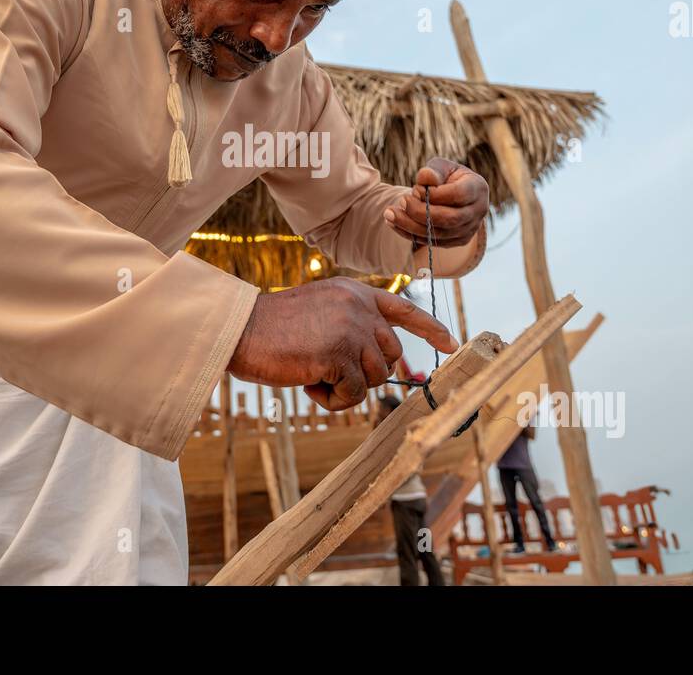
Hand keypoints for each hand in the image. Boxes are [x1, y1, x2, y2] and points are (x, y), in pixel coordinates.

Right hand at [228, 277, 459, 411]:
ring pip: (374, 377)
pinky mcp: (339, 354)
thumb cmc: (272, 328)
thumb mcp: (319, 311)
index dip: (430, 328)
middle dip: (366, 372)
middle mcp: (358, 307)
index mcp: (354, 293)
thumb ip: (349, 323)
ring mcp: (351, 329)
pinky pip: (354, 393)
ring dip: (346, 387)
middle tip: (330, 373)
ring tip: (314, 376)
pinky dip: (334, 399)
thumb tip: (378, 359)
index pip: (404, 308)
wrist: (240, 330)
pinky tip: (309, 384)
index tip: (451, 343)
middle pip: (391, 354)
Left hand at [383, 157, 488, 248]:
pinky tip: (393, 223)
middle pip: (449, 219)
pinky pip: (431, 242)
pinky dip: (409, 234)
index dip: (435, 194)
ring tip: (389, 213)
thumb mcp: (442, 167)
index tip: (415, 188)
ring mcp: (469, 230)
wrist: (455, 193)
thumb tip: (424, 178)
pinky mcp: (456, 242)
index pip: (458, 195)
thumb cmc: (447, 177)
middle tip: (401, 201)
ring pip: (438, 235)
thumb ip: (434, 171)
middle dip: (420, 212)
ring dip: (410, 226)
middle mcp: (478, 212)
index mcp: (478, 189)